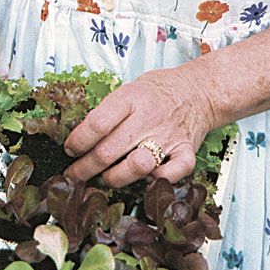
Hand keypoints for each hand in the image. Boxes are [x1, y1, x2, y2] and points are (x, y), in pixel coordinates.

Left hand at [63, 63, 216, 186]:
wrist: (200, 90)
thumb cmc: (160, 90)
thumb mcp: (130, 88)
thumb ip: (110, 110)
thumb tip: (82, 134)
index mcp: (131, 98)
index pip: (97, 123)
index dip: (78, 141)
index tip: (69, 150)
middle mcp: (149, 117)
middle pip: (109, 151)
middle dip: (84, 168)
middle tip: (74, 175)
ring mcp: (169, 136)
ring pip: (136, 167)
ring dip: (114, 178)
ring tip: (104, 178)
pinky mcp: (186, 152)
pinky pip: (169, 176)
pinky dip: (155, 182)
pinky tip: (144, 179)